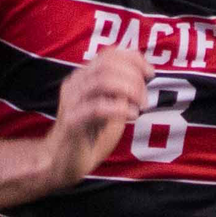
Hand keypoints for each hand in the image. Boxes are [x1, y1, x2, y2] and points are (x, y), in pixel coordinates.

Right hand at [44, 48, 153, 186]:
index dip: (134, 59)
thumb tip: (143, 73)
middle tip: (145, 98)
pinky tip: (132, 116)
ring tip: (141, 106)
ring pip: (102, 81)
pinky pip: (97, 108)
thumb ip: (122, 89)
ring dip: (129, 90)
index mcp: (83, 76)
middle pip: (107, 65)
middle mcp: (75, 84)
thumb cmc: (91, 134)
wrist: (65, 162)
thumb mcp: (111, 105)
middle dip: (133, 77)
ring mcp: (71, 102)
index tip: (150, 73)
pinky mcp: (72, 121)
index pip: (109, 54)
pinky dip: (120, 109)